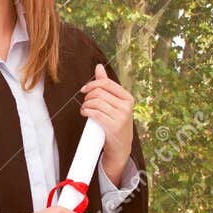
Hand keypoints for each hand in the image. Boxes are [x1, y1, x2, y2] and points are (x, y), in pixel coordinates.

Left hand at [79, 62, 133, 184]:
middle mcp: (126, 106)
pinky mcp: (113, 126)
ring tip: (84, 110)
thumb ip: (106, 84)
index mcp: (128, 98)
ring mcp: (121, 116)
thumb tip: (98, 66)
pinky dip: (86, 111)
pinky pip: (95, 113)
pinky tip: (84, 113)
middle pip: (99, 93)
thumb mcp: (114, 102)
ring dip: (85, 105)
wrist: (120, 146)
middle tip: (85, 103)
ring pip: (96, 102)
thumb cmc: (115, 122)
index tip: (84, 90)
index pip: (107, 84)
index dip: (92, 84)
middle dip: (88, 96)